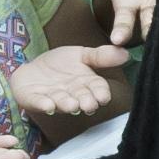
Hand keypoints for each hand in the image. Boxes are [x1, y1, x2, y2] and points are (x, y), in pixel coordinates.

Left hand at [9, 42, 127, 122]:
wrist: (32, 69)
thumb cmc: (60, 64)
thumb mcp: (81, 55)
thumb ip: (101, 56)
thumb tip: (126, 53)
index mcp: (86, 83)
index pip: (97, 89)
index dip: (100, 93)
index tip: (104, 97)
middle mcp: (72, 94)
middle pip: (81, 99)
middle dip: (85, 102)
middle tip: (89, 104)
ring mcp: (53, 98)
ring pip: (62, 103)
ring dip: (67, 104)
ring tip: (71, 105)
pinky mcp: (34, 99)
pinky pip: (39, 103)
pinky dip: (43, 104)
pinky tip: (48, 105)